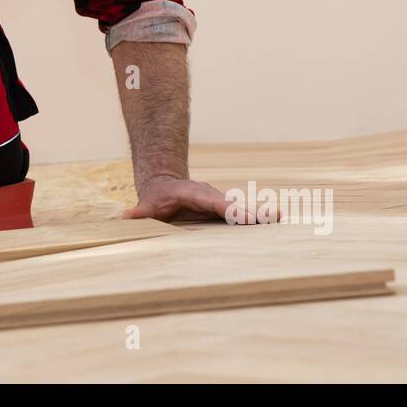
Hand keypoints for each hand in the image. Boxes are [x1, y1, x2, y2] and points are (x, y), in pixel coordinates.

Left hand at [123, 175, 281, 224]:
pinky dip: (257, 218)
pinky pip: (241, 216)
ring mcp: (219, 204)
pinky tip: (275, 222)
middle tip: (271, 217)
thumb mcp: (148, 205)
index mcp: (195, 195)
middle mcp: (211, 197)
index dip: (227, 209)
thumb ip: (141, 212)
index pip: (213, 202)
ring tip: (279, 218)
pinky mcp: (224, 212)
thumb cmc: (156, 198)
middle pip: (233, 205)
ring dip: (259, 214)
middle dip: (250, 212)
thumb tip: (127, 216)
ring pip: (241, 209)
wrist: (165, 185)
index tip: (242, 215)